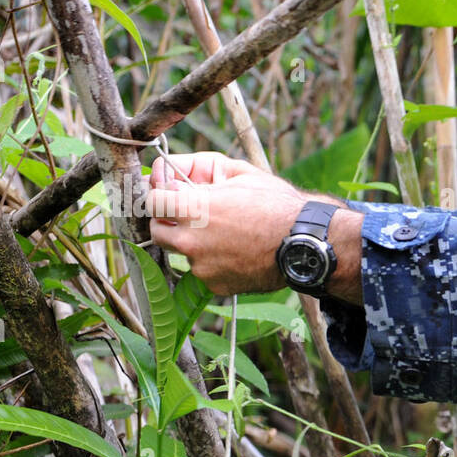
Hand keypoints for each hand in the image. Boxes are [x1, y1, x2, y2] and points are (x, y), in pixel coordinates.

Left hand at [146, 152, 319, 295]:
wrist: (305, 243)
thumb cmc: (276, 204)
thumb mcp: (239, 173)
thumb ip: (199, 171)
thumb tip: (169, 172)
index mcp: (193, 208)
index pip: (152, 201)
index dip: (162, 195)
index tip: (172, 195)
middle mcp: (191, 240)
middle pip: (157, 231)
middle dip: (168, 222)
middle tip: (192, 217)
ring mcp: (202, 267)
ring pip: (181, 253)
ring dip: (192, 244)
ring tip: (224, 236)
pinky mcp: (215, 286)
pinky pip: (203, 273)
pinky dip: (214, 264)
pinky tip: (237, 254)